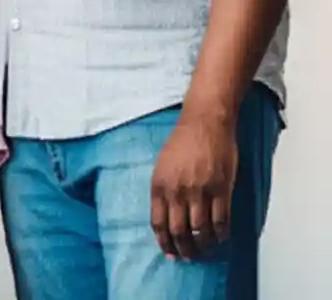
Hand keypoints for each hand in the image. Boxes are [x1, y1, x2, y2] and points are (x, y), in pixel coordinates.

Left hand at [150, 112, 237, 260]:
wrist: (204, 122)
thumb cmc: (182, 142)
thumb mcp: (162, 166)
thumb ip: (163, 191)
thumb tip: (167, 217)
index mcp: (159, 185)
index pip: (158, 223)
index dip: (164, 242)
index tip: (169, 253)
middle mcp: (177, 191)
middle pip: (178, 231)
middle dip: (183, 249)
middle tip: (188, 258)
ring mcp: (200, 190)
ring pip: (200, 230)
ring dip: (203, 245)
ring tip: (205, 252)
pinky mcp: (221, 188)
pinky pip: (221, 219)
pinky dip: (221, 233)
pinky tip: (221, 238)